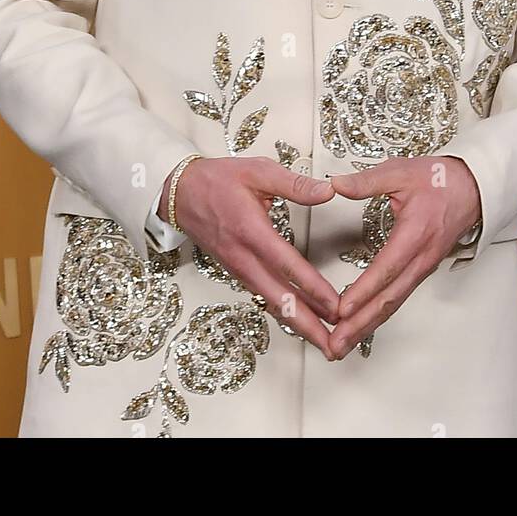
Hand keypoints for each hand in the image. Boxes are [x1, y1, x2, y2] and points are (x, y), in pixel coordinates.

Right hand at [167, 156, 342, 358]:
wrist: (180, 193)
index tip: (336, 305)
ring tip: (323, 340)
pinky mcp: (236, 272)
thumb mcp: (258, 171)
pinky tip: (299, 321)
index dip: (313, 287)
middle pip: (278, 298)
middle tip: (334, 344)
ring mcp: (238, 268)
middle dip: (308, 324)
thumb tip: (327, 190)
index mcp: (251, 230)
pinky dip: (282, 312)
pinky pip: (262, 296)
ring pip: (271, 302)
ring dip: (297, 324)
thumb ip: (294, 184)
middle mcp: (243, 256)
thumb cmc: (218, 179)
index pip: (286, 264)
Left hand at [327, 156, 481, 357]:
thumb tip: (336, 185)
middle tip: (335, 344)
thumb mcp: (401, 171)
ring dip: (366, 326)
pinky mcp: (420, 271)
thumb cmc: (440, 180)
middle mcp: (421, 258)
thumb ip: (367, 181)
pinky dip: (377, 315)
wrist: (473, 188)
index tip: (342, 308)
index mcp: (416, 234)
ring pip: (393, 303)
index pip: (386, 268)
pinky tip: (361, 325)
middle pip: (389, 298)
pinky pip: (398, 298)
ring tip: (341, 345)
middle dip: (360, 324)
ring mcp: (423, 268)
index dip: (363, 290)